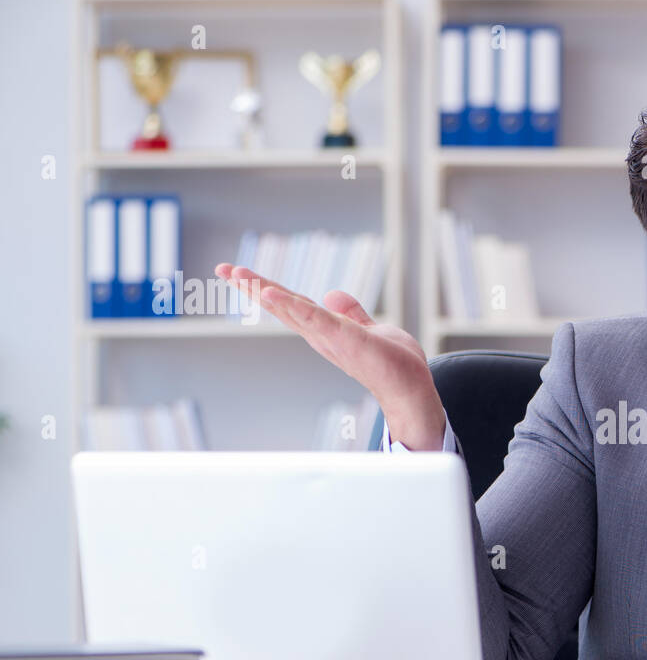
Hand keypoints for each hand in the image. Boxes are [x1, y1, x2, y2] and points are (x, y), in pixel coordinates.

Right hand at [215, 264, 446, 449]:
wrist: (411, 389)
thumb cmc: (392, 364)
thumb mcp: (368, 330)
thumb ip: (351, 313)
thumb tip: (331, 295)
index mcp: (324, 330)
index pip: (290, 304)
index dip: (264, 288)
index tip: (237, 273)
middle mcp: (321, 335)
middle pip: (282, 306)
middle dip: (252, 288)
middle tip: (222, 270)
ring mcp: (332, 339)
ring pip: (293, 311)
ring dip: (266, 293)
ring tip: (239, 276)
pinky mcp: (348, 340)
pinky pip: (317, 319)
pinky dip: (295, 307)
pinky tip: (273, 294)